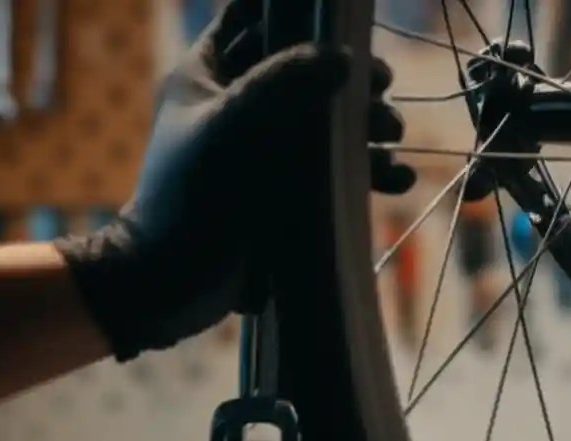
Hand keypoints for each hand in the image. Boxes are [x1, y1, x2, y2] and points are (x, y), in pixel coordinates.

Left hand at [55, 0, 413, 360]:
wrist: (174, 283)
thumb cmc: (191, 196)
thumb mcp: (232, 124)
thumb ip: (284, 81)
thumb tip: (343, 58)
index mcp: (207, 73)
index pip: (252, 17)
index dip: (298, 12)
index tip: (342, 19)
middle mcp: (238, 103)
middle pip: (305, 68)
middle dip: (349, 76)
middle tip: (381, 87)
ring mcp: (265, 150)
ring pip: (328, 121)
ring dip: (365, 124)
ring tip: (391, 135)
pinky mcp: (287, 193)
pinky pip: (336, 169)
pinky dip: (367, 170)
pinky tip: (396, 178)